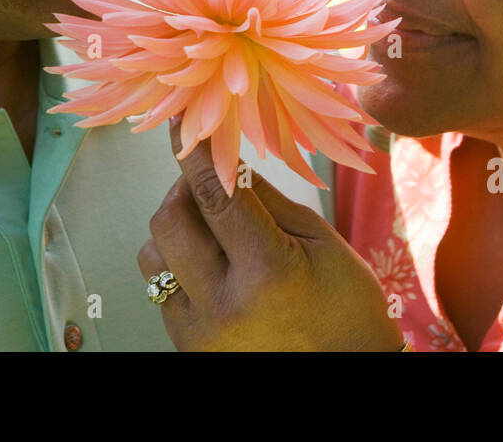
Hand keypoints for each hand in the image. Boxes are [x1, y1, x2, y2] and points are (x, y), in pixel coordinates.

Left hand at [137, 117, 404, 350]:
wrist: (348, 378)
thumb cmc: (348, 310)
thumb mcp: (322, 243)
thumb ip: (268, 201)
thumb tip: (226, 164)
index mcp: (268, 271)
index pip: (215, 196)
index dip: (193, 154)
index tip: (180, 124)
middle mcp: (224, 305)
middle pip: (169, 223)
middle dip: (182, 191)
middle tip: (206, 183)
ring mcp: (201, 333)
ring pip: (154, 257)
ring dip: (177, 233)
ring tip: (212, 233)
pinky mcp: (188, 350)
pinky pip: (161, 292)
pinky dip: (179, 268)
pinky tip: (213, 269)